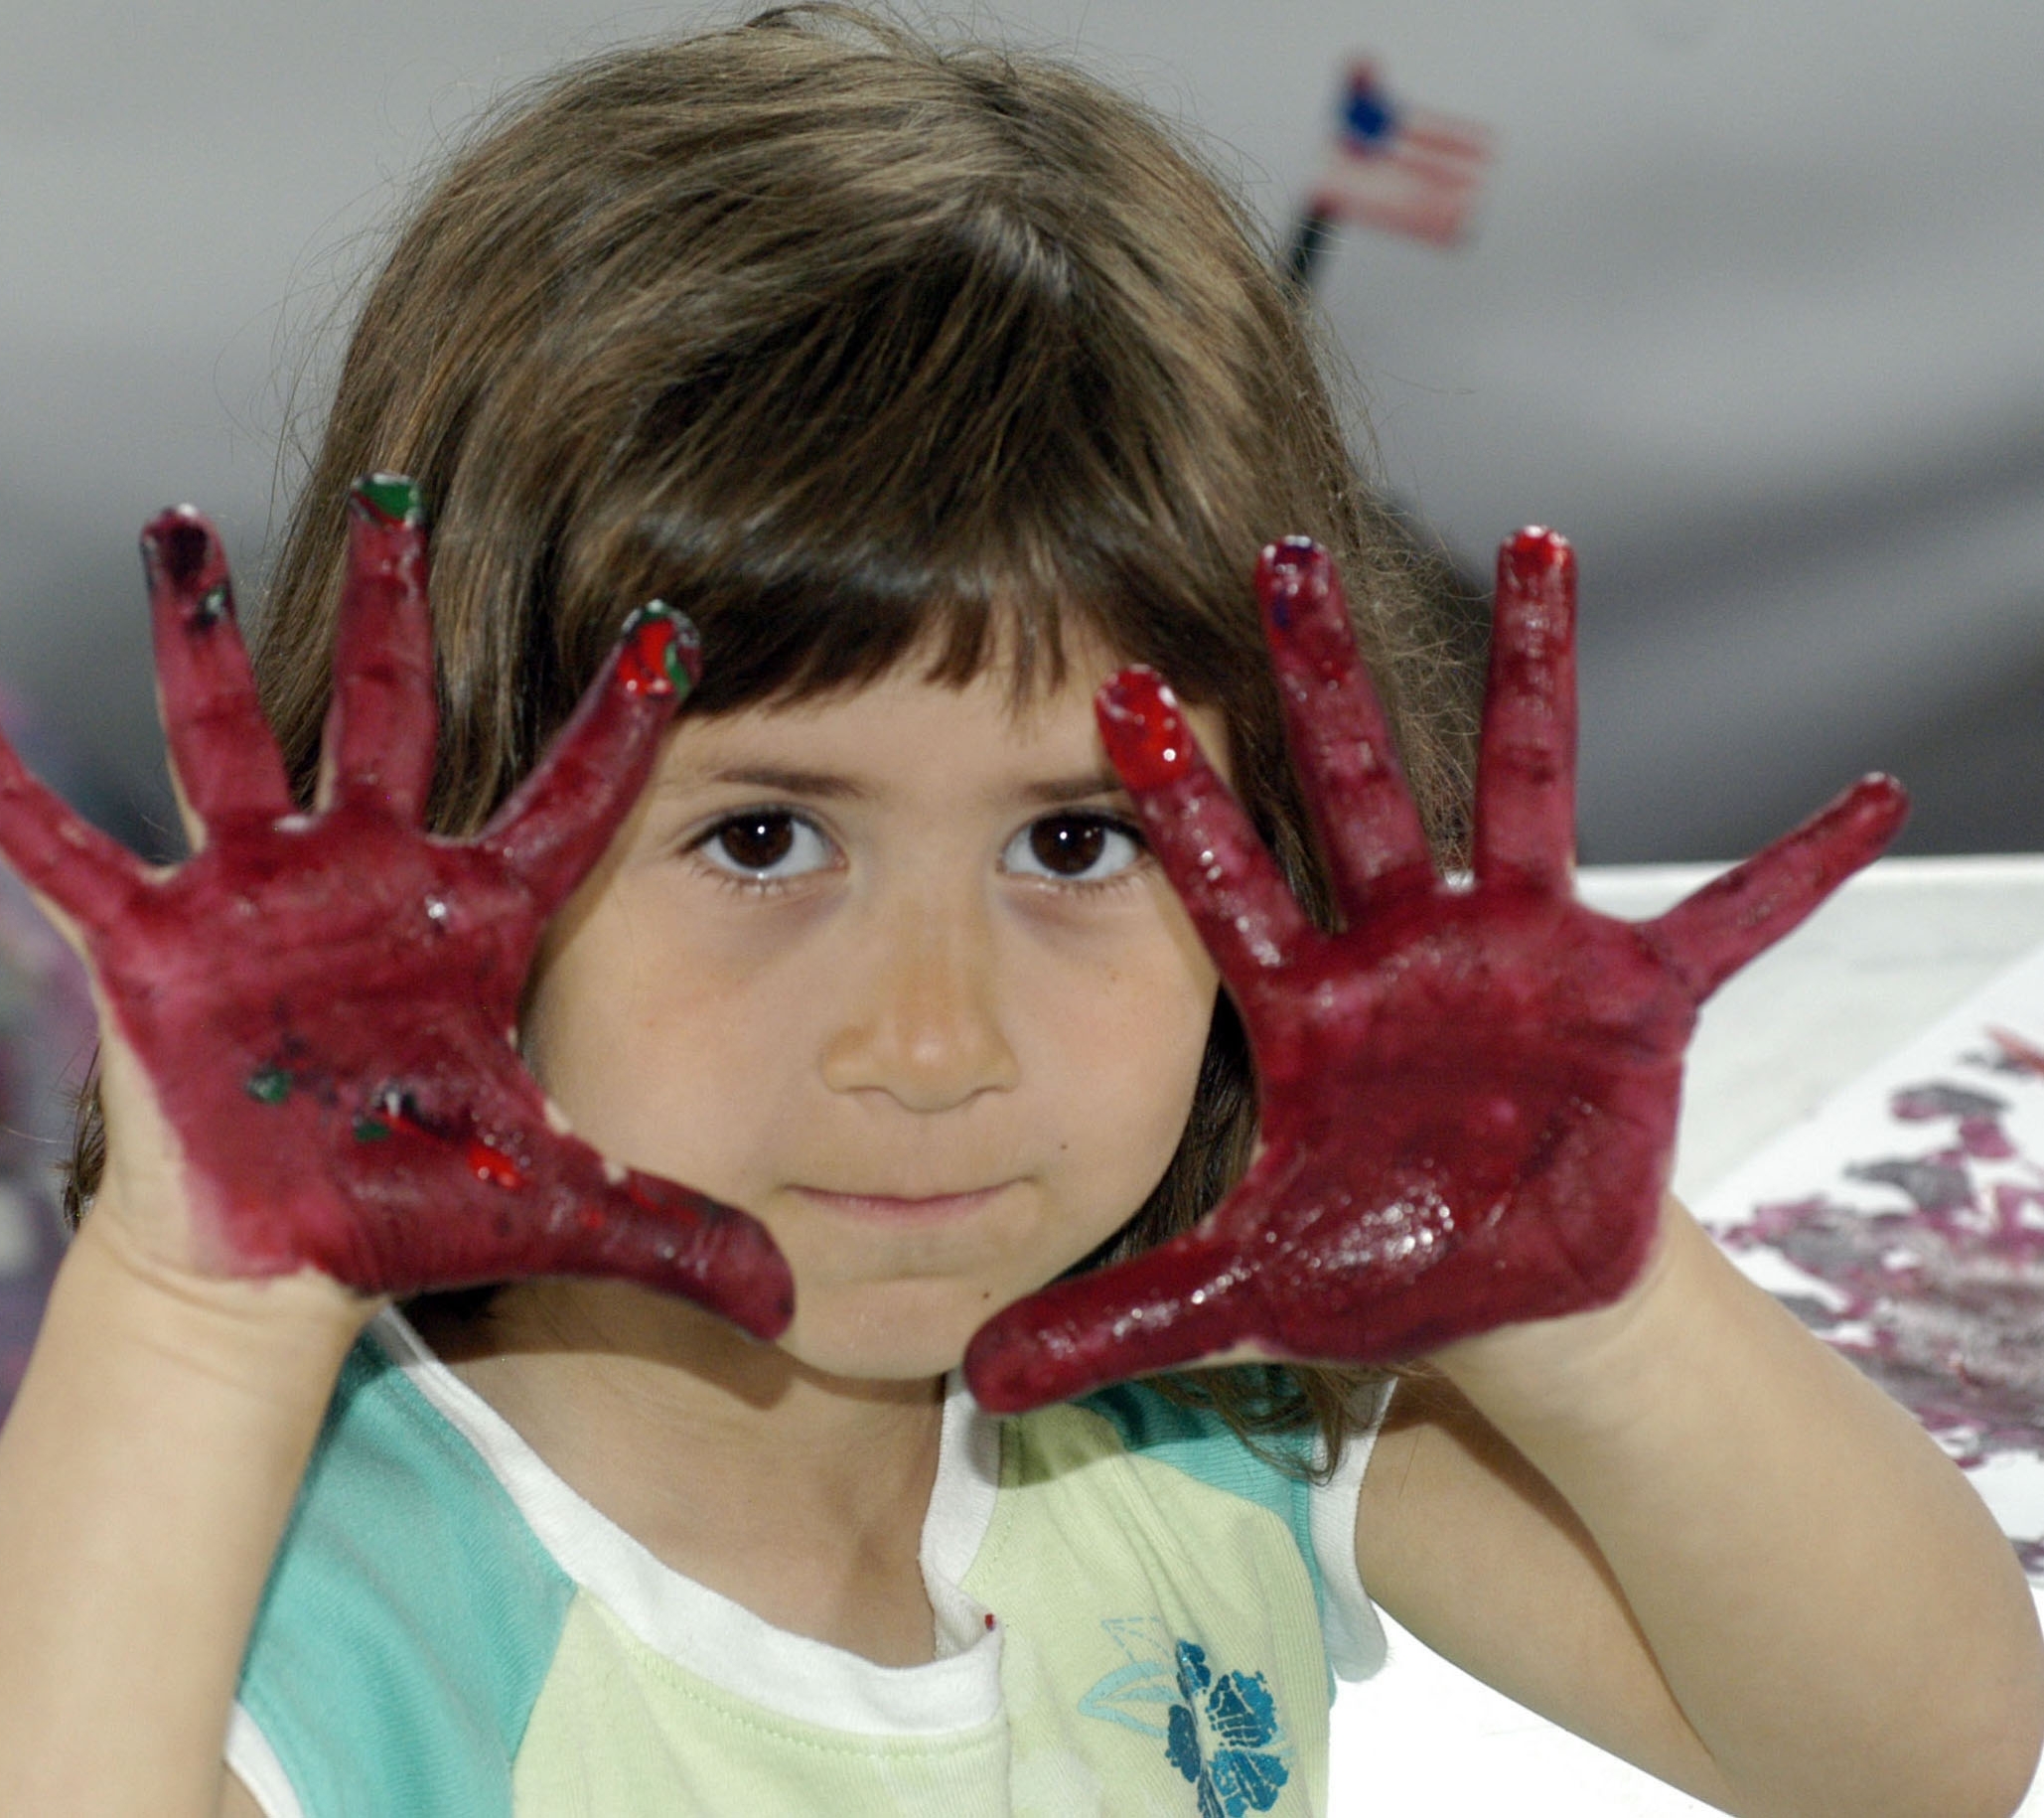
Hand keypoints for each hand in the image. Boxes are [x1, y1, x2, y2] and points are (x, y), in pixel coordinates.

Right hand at [0, 477, 791, 1336]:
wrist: (287, 1264)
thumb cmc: (414, 1208)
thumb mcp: (557, 1210)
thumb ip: (680, 1237)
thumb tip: (793, 1309)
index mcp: (475, 916)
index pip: (568, 797)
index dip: (624, 719)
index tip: (678, 619)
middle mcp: (364, 875)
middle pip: (387, 711)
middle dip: (391, 603)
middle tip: (403, 482)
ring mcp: (252, 897)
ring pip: (224, 740)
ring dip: (195, 639)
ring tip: (174, 521)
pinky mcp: (149, 950)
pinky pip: (67, 858)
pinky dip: (8, 797)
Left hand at [965, 529, 1903, 1410]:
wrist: (1501, 1292)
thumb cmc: (1371, 1265)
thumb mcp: (1247, 1297)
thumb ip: (1123, 1321)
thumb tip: (979, 1375)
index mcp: (1308, 1006)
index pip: (1225, 882)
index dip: (1177, 793)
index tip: (1115, 682)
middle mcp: (1408, 950)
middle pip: (1361, 792)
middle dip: (1327, 682)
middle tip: (1286, 551)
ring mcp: (1523, 958)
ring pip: (1525, 792)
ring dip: (1535, 678)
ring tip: (1539, 546)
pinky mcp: (1632, 1000)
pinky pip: (1733, 923)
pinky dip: (1798, 871)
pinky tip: (1872, 798)